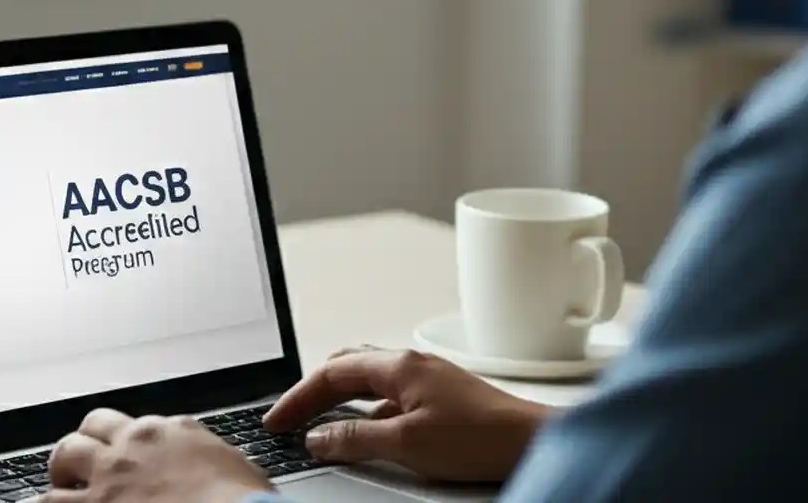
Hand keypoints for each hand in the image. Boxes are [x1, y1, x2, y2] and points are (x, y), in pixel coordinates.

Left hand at [42, 408, 272, 502]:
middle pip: (91, 429)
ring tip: (57, 495)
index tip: (125, 457)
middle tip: (82, 470)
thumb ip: (208, 460)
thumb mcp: (235, 469)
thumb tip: (213, 470)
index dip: (125, 442)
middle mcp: (133, 446)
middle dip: (85, 447)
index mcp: (171, 433)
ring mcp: (107, 478)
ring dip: (59, 478)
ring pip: (62, 459)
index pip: (136, 425)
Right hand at [263, 347, 550, 481]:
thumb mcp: (406, 442)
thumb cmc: (479, 436)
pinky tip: (366, 433)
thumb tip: (319, 437)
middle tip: (291, 416)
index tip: (277, 419)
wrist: (529, 441)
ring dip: (338, 398)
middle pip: (346, 366)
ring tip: (319, 422)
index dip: (298, 397)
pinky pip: (388, 396)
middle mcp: (409, 363)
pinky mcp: (439, 395)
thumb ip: (356, 439)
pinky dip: (365, 411)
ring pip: (368, 379)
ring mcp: (426, 377)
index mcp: (397, 365)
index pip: (331, 373)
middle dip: (313, 390)